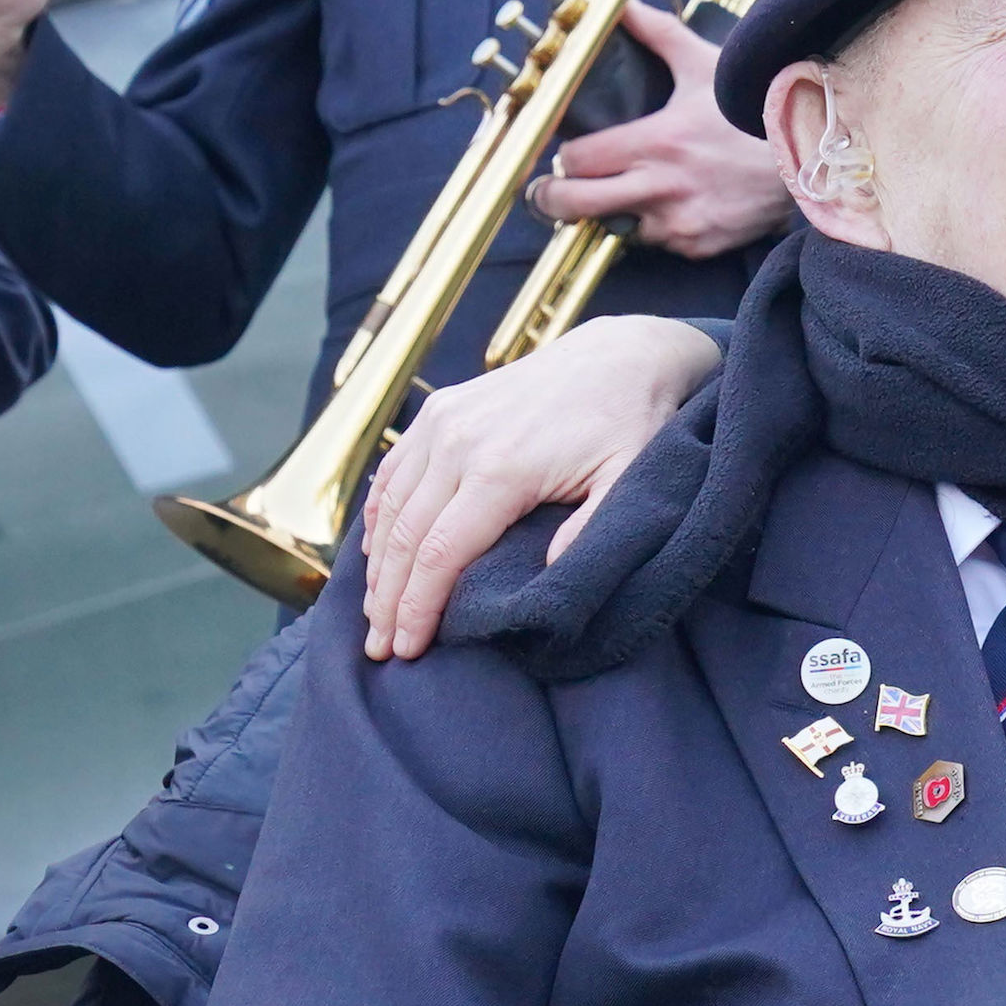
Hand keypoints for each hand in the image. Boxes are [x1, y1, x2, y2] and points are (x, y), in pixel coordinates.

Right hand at [361, 313, 718, 658]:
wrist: (620, 356)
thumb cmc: (631, 424)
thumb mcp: (630, 479)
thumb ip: (590, 529)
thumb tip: (550, 574)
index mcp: (501, 469)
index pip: (439, 554)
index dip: (418, 607)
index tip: (406, 648)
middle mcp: (458, 443)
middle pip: (405, 538)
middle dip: (388, 599)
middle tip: (379, 648)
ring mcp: (443, 422)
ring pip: (391, 507)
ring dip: (377, 565)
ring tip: (374, 613)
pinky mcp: (441, 410)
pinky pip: (395, 472)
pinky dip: (380, 516)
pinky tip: (378, 554)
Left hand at [528, 0, 789, 257]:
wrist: (810, 158)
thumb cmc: (752, 110)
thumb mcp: (705, 65)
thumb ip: (657, 33)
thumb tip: (619, 2)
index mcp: (656, 141)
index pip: (574, 160)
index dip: (563, 157)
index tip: (566, 153)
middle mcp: (661, 187)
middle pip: (573, 205)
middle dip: (555, 198)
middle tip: (555, 190)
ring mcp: (679, 222)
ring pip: (612, 230)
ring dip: (611, 215)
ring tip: (622, 196)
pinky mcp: (698, 245)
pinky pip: (657, 244)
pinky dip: (655, 229)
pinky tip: (670, 206)